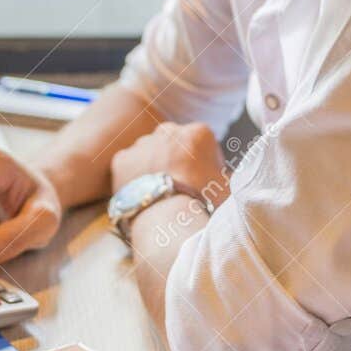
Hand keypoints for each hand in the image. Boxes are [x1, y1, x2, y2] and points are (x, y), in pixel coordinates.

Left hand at [110, 120, 228, 209]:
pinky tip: (143, 194)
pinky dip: (133, 176)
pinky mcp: (121, 159)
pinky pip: (128, 165)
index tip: (204, 181)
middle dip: (177, 159)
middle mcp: (168, 130)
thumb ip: (227, 175)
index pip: (203, 143)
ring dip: (154, 166)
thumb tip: (228, 177)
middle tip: (181, 187)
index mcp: (199, 132)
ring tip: (160, 195)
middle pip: (174, 144)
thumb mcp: (229, 186)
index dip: (205, 164)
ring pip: (149, 152)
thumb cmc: (204, 204)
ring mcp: (142, 143)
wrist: (168, 219)